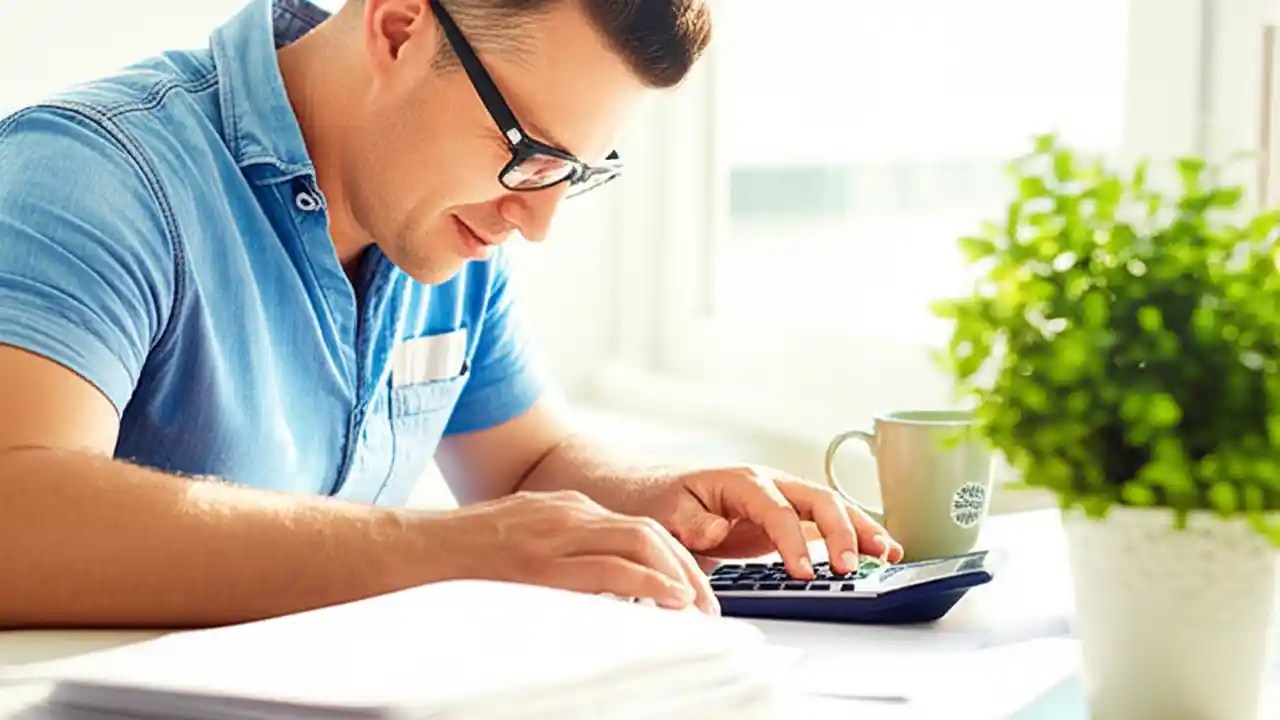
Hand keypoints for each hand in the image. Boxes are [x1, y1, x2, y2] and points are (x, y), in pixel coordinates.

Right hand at [437, 490, 717, 613]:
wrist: (407, 550)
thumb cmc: (456, 557)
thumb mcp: (519, 542)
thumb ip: (559, 555)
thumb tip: (599, 589)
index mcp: (563, 509)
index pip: (636, 526)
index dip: (671, 557)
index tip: (690, 587)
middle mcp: (566, 513)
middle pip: (648, 530)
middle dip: (687, 566)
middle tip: (706, 604)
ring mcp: (554, 533)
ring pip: (640, 540)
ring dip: (678, 575)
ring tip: (696, 608)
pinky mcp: (540, 562)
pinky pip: (609, 567)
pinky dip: (648, 582)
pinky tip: (669, 600)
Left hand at [630, 466, 904, 579]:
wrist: (657, 491)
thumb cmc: (662, 500)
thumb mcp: (667, 511)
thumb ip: (692, 522)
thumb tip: (717, 531)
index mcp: (743, 482)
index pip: (777, 509)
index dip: (793, 540)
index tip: (803, 571)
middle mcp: (771, 484)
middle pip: (817, 500)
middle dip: (840, 532)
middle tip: (850, 568)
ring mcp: (785, 498)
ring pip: (832, 508)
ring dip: (861, 529)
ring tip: (888, 555)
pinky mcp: (790, 516)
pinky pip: (828, 523)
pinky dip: (856, 535)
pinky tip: (879, 553)